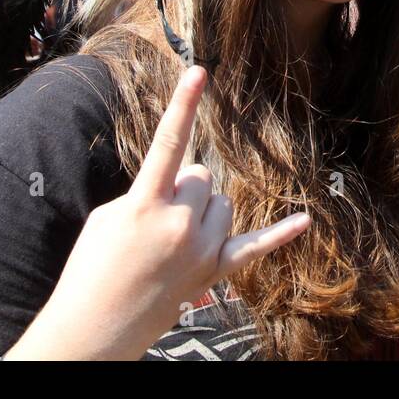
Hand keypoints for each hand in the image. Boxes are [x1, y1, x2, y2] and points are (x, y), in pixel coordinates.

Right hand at [6, 66, 310, 359]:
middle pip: (201, 175)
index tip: (199, 71)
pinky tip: (305, 219)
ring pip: (222, 203)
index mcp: (145, 204)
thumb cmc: (93, 268)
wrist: (94, 327)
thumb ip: (150, 190)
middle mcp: (179, 225)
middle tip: (154, 218)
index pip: (169, 143)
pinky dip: (278, 234)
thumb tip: (186, 181)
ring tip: (170, 240)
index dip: (184, 104)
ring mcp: (200, 251)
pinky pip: (254, 247)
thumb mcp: (110, 216)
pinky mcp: (212, 273)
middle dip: (182, 187)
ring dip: (202, 211)